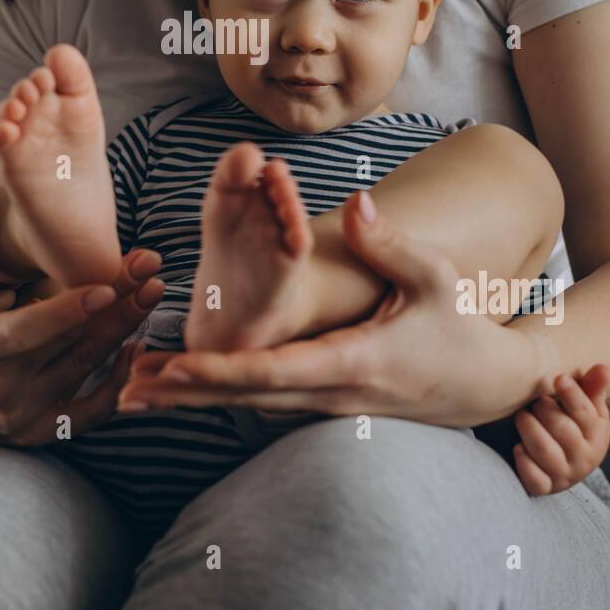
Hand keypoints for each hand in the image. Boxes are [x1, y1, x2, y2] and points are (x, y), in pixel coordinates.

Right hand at [0, 177, 164, 453]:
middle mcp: (1, 388)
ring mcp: (24, 415)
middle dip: (116, 309)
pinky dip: (118, 384)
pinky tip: (136, 345)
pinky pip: (90, 413)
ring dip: (125, 333)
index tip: (106, 287)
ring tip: (153, 292)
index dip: (68, 313)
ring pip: (87, 373)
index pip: (26, 332)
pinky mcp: (40, 433)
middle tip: (151, 271)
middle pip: (70, 347)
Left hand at [118, 190, 549, 427]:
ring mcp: (329, 407)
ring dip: (195, 401)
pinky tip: (185, 391)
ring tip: (136, 392)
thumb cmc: (461, 325)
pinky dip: (223, 398)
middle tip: (125, 390)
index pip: (273, 371)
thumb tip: (355, 202)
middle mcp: (334, 393)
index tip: (173, 367)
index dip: (219, 371)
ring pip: (250, 406)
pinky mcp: (327, 407)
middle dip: (185, 395)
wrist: (484, 384)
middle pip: (246, 398)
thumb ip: (390, 244)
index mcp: (353, 362)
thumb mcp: (435, 279)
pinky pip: (265, 405)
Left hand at [513, 365, 609, 494]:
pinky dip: (524, 463)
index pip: (587, 414)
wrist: (557, 460)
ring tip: (521, 415)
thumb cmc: (569, 423)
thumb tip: (602, 367)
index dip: (573, 394)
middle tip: (534, 399)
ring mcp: (564, 475)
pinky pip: (535, 480)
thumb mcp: (584, 407)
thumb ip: (591, 387)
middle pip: (564, 431)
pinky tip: (517, 447)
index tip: (558, 378)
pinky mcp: (544, 487)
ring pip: (546, 452)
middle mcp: (584, 459)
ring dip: (530, 429)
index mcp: (597, 435)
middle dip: (545, 410)